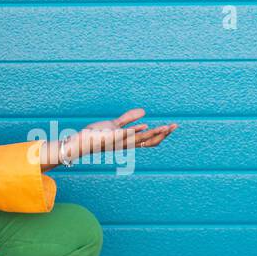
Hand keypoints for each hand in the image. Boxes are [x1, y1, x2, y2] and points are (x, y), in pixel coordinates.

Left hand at [54, 108, 178, 164]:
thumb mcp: (116, 124)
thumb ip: (130, 118)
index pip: (150, 140)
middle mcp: (126, 144)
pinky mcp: (111, 137)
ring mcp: (119, 142)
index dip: (162, 134)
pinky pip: (125, 135)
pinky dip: (135, 130)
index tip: (172, 126)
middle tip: (175, 126)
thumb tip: (145, 112)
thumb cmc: (97, 135)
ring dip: (154, 133)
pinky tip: (144, 125)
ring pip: (141, 139)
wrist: (81, 141)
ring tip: (165, 127)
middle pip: (149, 141)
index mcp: (129, 141)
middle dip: (163, 134)